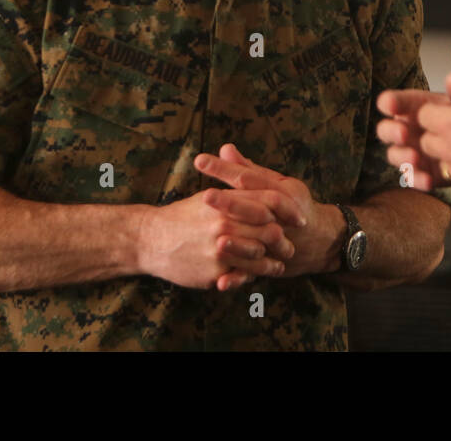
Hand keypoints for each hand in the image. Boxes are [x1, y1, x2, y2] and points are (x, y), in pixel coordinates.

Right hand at [137, 186, 297, 290]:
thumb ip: (234, 188)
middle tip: (292, 244)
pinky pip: (245, 274)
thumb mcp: (208, 197)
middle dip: (285, 239)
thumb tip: (255, 176)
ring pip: (261, 255)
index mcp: (227, 200)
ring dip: (275, 260)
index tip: (301, 219)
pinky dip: (256, 274)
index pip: (271, 201)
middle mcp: (226, 222)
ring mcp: (221, 248)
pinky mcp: (215, 270)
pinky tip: (261, 274)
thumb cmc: (182, 216)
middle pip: (271, 230)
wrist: (150, 240)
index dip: (290, 210)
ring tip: (281, 262)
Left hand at [194, 145, 343, 277]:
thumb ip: (249, 169)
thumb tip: (225, 149)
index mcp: (281, 192)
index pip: (249, 178)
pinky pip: (256, 272)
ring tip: (216, 237)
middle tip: (205, 196)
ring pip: (259, 241)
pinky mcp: (274, 263)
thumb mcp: (277, 183)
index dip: (225, 170)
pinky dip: (240, 277)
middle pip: (255, 207)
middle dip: (231, 203)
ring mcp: (280, 242)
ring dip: (239, 241)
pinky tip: (220, 281)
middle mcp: (282, 217)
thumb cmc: (293, 205)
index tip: (200, 160)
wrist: (323, 240)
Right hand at [376, 71, 450, 190]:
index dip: (390, 102)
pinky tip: (428, 181)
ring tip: (416, 158)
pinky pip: (414, 178)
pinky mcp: (424, 173)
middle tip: (403, 134)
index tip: (390, 104)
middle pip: (387, 130)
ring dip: (402, 157)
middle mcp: (411, 129)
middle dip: (391, 131)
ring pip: (396, 155)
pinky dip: (418, 180)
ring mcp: (414, 152)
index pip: (396, 102)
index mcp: (418, 108)